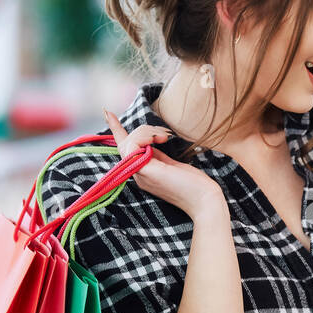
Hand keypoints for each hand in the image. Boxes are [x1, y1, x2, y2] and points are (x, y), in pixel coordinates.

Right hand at [103, 108, 225, 219]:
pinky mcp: (144, 170)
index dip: (116, 130)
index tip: (107, 112)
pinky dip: (145, 137)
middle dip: (145, 130)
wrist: (205, 200)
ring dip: (147, 132)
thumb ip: (158, 155)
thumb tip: (151, 141)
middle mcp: (138, 174)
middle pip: (128, 142)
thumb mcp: (173, 164)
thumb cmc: (195, 184)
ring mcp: (139, 174)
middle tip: (165, 135)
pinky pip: (132, 146)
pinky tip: (160, 140)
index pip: (125, 149)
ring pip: (129, 142)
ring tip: (165, 137)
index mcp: (144, 172)